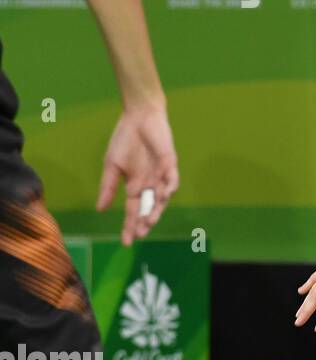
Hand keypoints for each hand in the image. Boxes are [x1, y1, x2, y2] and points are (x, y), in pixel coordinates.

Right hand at [96, 103, 178, 245]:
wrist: (138, 117)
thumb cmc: (124, 140)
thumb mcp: (112, 165)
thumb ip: (108, 187)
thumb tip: (100, 210)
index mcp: (135, 186)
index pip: (133, 211)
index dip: (130, 226)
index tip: (127, 242)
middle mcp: (150, 184)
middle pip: (149, 208)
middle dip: (145, 222)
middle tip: (141, 233)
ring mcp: (161, 174)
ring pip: (162, 197)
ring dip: (157, 209)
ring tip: (150, 220)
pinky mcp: (170, 163)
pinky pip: (172, 178)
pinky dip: (169, 187)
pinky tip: (164, 195)